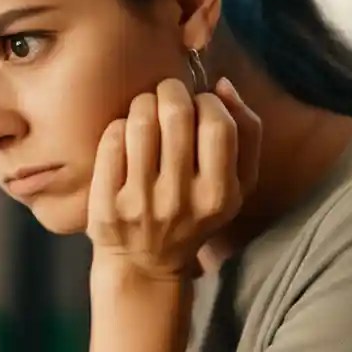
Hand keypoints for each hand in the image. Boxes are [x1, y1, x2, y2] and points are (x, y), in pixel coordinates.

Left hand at [88, 77, 262, 279]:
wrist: (144, 266)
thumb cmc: (194, 214)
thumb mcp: (237, 185)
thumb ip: (245, 133)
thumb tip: (222, 85)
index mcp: (219, 195)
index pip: (217, 124)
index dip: (206, 101)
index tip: (197, 105)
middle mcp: (180, 201)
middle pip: (175, 115)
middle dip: (169, 92)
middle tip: (165, 96)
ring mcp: (140, 203)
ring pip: (139, 123)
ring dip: (142, 104)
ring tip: (144, 110)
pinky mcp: (106, 205)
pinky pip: (111, 142)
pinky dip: (118, 127)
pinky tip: (124, 134)